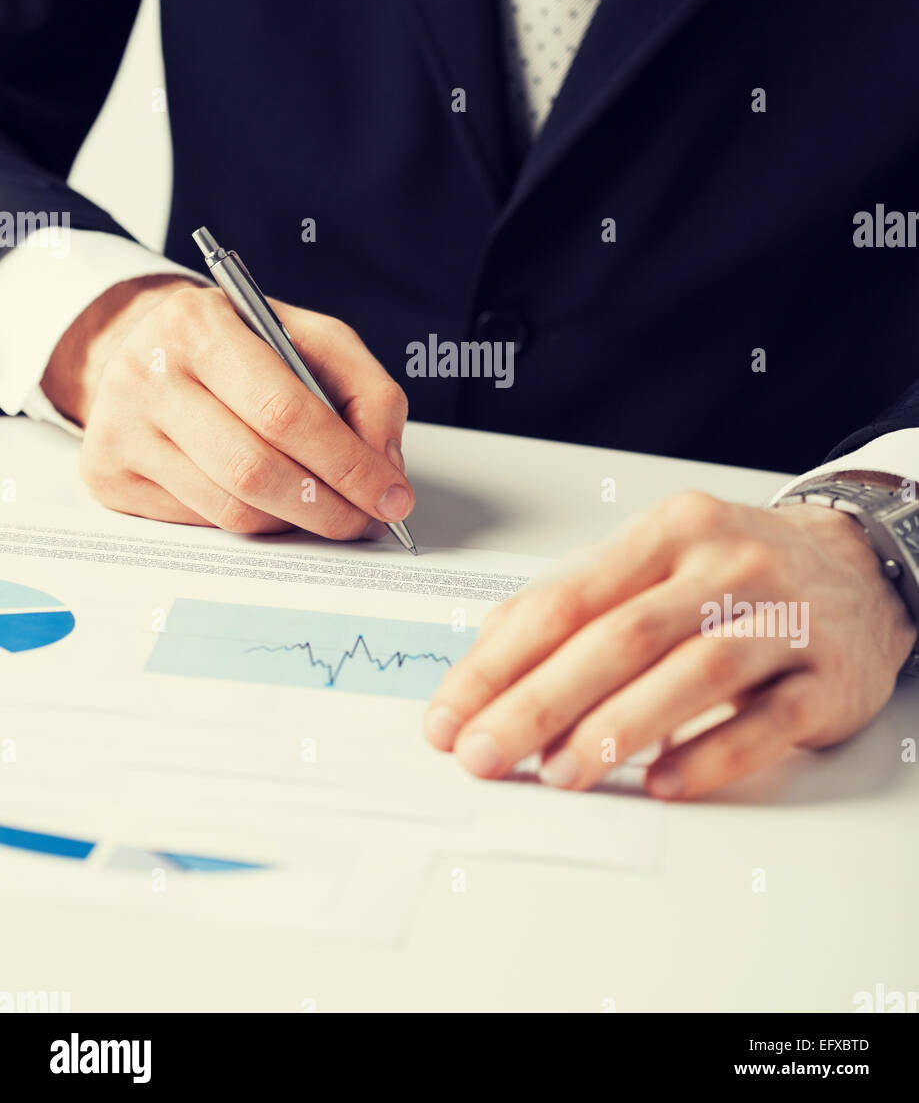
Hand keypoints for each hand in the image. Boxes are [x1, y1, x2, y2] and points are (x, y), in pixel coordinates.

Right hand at [42, 276, 413, 536]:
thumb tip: (385, 468)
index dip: (346, 463)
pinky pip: (202, 524)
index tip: (390, 495)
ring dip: (295, 522)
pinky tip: (271, 500)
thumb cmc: (242, 346)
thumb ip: (366, 392)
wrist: (151, 349)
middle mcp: (146, 374)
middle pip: (254, 469)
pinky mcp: (109, 477)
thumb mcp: (311, 339)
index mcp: (199, 324)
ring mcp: (120, 430)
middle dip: (328, 506)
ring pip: (230, 509)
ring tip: (328, 510)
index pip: (283, 409)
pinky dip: (253, 522)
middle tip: (367, 521)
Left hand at [424, 492, 915, 798]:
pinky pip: (764, 724)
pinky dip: (709, 756)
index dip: (500, 663)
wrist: (861, 569)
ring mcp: (780, 620)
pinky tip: (662, 783)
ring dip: (614, 730)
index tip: (451, 713)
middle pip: (618, 637)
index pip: (566, 599)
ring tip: (558, 773)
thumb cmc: (739, 569)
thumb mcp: (656, 558)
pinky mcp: (826, 680)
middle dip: (538, 702)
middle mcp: (724, 566)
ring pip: (689, 675)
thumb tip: (488, 656)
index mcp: (669, 532)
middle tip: (485, 753)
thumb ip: (574, 599)